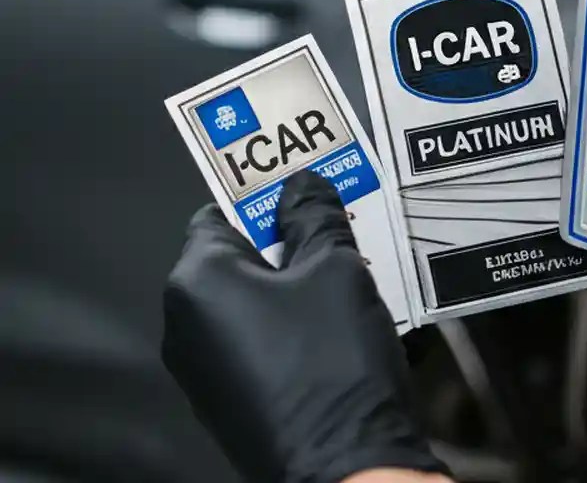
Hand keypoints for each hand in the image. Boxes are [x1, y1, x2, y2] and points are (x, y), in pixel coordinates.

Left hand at [162, 171, 447, 482]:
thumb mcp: (336, 269)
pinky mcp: (230, 403)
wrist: (345, 464)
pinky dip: (292, 331)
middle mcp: (185, 325)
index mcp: (197, 281)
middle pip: (236, 260)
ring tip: (347, 288)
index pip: (221, 212)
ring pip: (251, 305)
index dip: (268, 199)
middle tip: (341, 241)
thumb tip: (302, 186)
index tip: (309, 197)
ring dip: (295, 289)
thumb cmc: (332, 363)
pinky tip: (336, 335)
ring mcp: (202, 371)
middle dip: (289, 247)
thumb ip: (315, 217)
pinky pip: (258, 345)